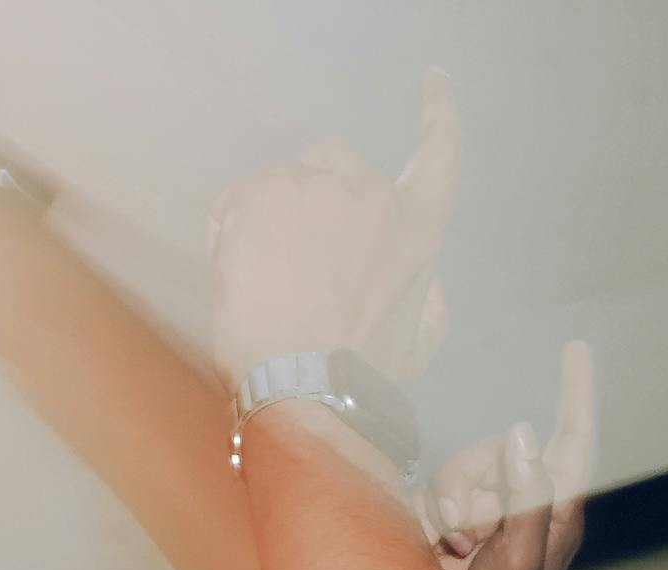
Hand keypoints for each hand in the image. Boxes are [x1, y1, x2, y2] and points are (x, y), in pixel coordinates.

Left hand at [209, 73, 456, 382]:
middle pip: (333, 161)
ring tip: (268, 285)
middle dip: (312, 195)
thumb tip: (423, 279)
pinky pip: (233, 202)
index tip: (435, 82)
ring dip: (268, 221)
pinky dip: (228, 236)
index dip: (440, 115)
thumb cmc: (359, 375)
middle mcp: (370, 196)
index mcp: (414, 229)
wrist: (308, 389)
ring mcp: (314, 188)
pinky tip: (241, 280)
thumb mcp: (420, 338)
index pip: (439, 156)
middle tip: (295, 258)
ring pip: (278, 184)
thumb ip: (426, 293)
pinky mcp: (262, 194)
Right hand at [427, 341, 595, 569]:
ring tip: (459, 546)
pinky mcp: (457, 516)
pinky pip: (442, 486)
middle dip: (481, 477)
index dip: (575, 394)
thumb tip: (525, 434)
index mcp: (557, 511)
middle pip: (504, 447)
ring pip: (467, 464)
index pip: (572, 440)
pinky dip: (437, 512)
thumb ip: (525, 494)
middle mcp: (526, 503)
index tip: (575, 351)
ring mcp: (490, 509)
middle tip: (476, 531)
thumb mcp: (516, 556)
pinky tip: (442, 545)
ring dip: (455, 501)